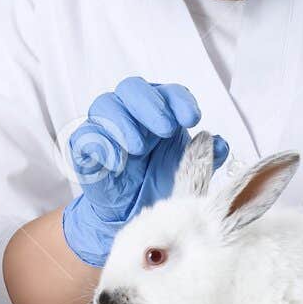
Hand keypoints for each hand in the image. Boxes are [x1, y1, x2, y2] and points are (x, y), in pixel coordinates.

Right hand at [61, 77, 228, 265]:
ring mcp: (106, 129)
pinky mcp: (86, 150)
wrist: (133, 215)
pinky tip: (115, 160)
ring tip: (139, 148)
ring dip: (123, 122)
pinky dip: (99, 144)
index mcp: (158, 112)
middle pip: (132, 88)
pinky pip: (83, 136)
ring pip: (105, 104)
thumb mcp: (188, 172)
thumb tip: (218, 144)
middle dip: (150, 105)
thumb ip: (204, 157)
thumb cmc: (160, 184)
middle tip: (166, 128)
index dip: (179, 100)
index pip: (167, 92)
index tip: (192, 118)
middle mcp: (131, 114)